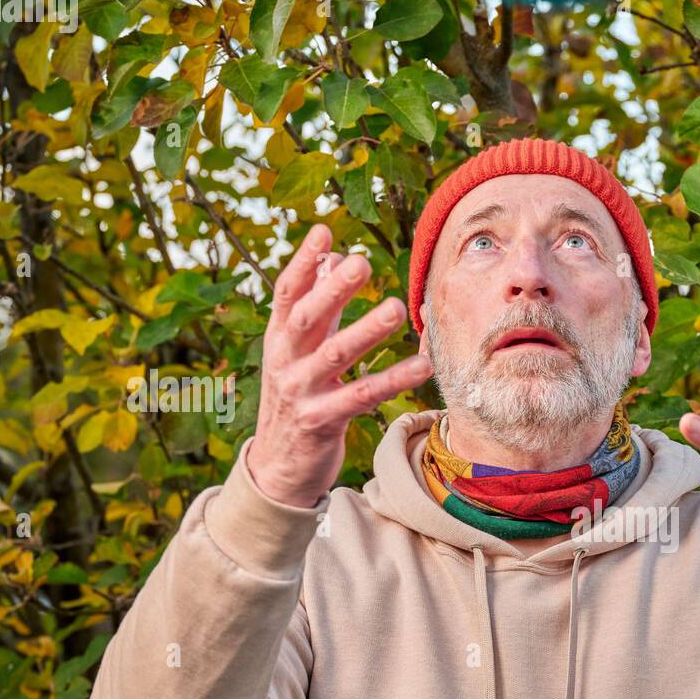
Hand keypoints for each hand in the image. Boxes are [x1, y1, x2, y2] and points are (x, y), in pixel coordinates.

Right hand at [247, 223, 433, 507]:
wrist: (277, 467)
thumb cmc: (296, 398)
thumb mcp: (298, 352)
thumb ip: (317, 307)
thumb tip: (329, 256)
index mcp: (278, 339)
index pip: (286, 293)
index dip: (302, 262)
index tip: (324, 231)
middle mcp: (284, 362)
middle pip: (307, 318)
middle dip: (332, 290)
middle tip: (361, 262)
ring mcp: (300, 392)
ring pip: (335, 356)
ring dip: (367, 331)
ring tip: (397, 309)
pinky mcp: (322, 421)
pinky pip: (361, 396)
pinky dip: (393, 380)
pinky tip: (421, 365)